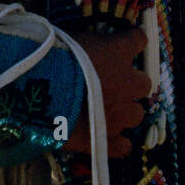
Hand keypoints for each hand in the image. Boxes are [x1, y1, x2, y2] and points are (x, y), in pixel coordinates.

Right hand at [63, 27, 150, 157]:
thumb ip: (87, 44)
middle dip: (131, 83)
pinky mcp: (107, 139)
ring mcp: (120, 114)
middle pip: (143, 83)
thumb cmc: (53, 56)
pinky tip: (108, 137)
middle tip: (115, 83)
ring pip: (137, 114)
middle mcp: (126, 83)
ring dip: (126, 111)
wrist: (40, 90)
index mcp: (118, 52)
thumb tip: (85, 46)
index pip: (138, 40)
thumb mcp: (71, 38)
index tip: (126, 42)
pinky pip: (124, 146)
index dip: (132, 41)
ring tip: (109, 111)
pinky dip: (118, 142)